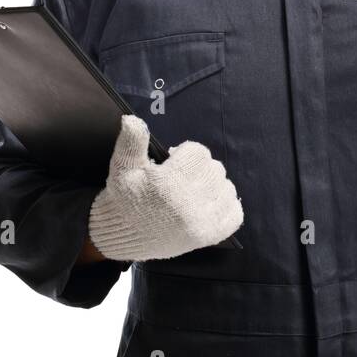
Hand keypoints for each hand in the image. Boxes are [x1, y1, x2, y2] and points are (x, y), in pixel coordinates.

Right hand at [87, 114, 243, 261]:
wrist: (122, 236)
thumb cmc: (123, 198)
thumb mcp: (122, 168)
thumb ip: (131, 142)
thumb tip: (131, 119)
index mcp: (168, 184)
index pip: (198, 153)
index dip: (186, 152)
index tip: (174, 160)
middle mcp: (188, 205)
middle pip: (214, 169)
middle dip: (199, 167)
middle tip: (182, 175)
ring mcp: (201, 223)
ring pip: (226, 188)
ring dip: (213, 184)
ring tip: (194, 188)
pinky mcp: (208, 238)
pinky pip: (234, 214)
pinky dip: (227, 205)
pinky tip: (211, 202)